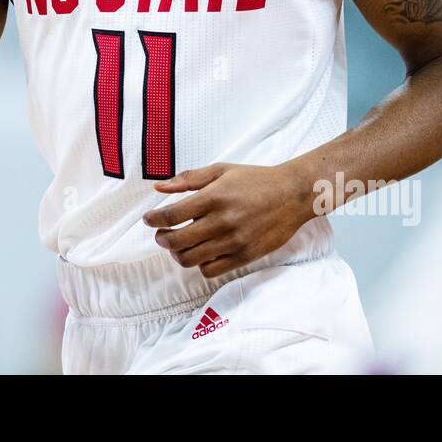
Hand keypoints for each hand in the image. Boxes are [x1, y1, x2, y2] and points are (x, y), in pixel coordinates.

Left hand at [142, 162, 313, 278]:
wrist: (292, 195)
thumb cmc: (255, 180)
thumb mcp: (221, 171)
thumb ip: (188, 179)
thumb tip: (158, 188)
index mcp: (213, 198)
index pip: (172, 215)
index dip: (154, 220)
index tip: (148, 220)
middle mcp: (222, 222)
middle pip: (176, 242)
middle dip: (162, 239)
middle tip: (161, 234)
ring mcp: (234, 242)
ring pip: (190, 259)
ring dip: (177, 253)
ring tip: (179, 244)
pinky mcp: (244, 256)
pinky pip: (211, 270)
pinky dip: (200, 263)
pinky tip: (201, 252)